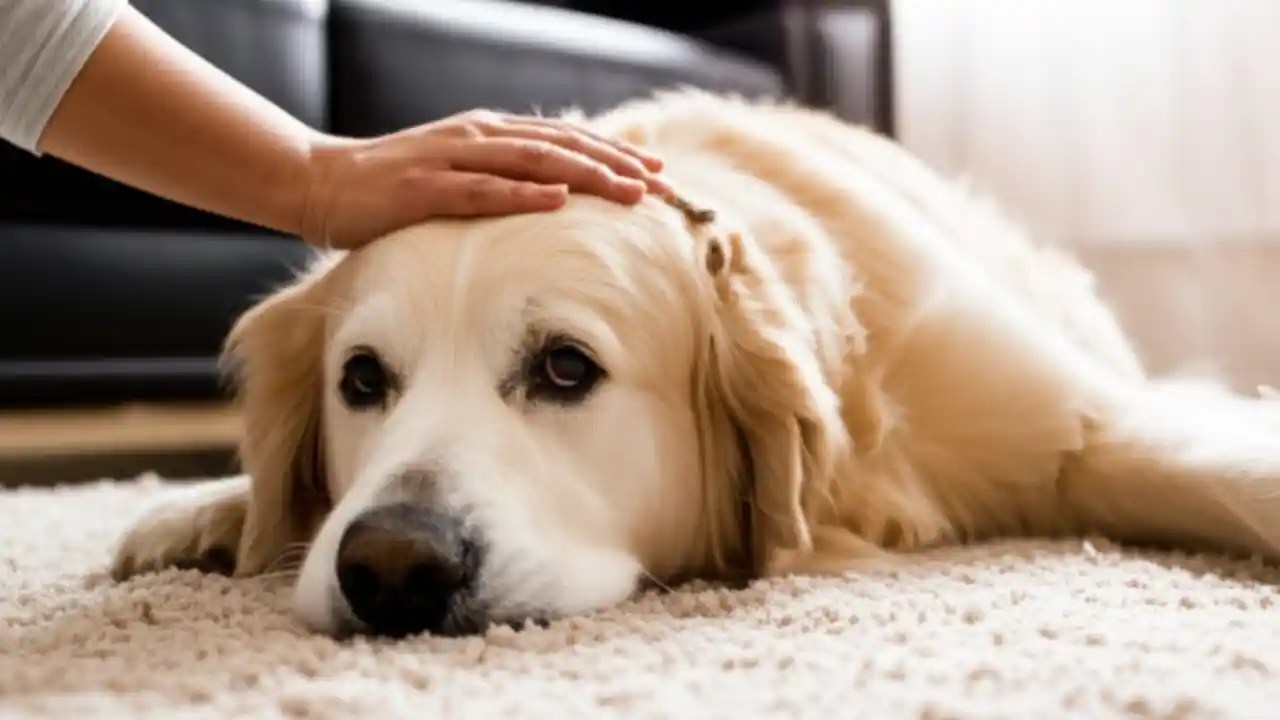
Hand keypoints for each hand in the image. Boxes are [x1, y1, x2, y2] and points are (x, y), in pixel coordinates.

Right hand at [301, 111, 670, 249]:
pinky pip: (480, 190)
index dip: (614, 154)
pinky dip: (521, 193)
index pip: (565, 140)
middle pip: (561, 146)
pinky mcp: (424, 188)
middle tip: (663, 186)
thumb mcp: (457, 175)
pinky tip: (557, 200)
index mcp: (490, 134)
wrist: (321, 182)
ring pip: (532, 161)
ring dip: (585, 174)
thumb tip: (551, 196)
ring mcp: (451, 159)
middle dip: (616, 165)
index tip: (658, 174)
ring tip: (630, 191)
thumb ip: (500, 178)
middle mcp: (478, 137)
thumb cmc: (393, 189)